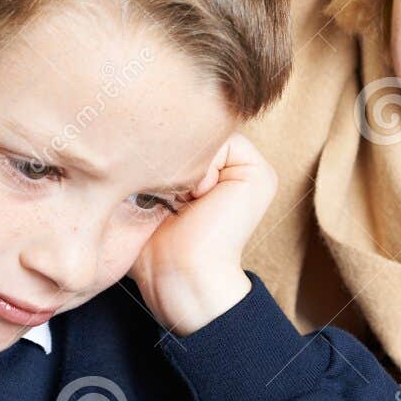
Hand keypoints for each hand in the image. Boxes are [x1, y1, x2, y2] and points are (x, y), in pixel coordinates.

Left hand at [130, 133, 276, 334]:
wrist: (179, 276)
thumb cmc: (156, 246)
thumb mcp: (150, 191)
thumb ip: (157, 156)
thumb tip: (140, 123)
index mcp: (215, 173)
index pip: (183, 135)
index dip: (163, 152)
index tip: (156, 190)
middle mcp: (236, 169)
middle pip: (196, 130)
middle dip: (175, 154)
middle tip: (170, 195)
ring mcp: (253, 170)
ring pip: (208, 134)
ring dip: (188, 163)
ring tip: (184, 198)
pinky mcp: (260, 174)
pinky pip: (225, 141)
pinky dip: (203, 166)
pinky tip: (198, 196)